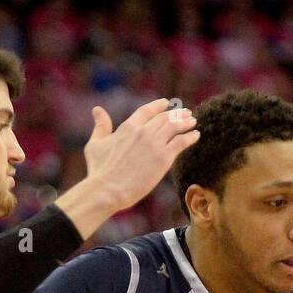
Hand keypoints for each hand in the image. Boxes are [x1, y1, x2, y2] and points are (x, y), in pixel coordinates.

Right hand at [83, 97, 199, 211]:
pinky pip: (181, 142)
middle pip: (165, 117)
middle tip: (186, 114)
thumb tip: (97, 110)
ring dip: (186, 122)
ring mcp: (154, 143)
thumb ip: (100, 126)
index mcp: (129, 126)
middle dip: (177, 114)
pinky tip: (196, 135)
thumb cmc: (99, 171)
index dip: (159, 106)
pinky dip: (190, 137)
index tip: (167, 104)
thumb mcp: (95, 144)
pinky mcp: (163, 158)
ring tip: (193, 122)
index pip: (148, 110)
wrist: (107, 189)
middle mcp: (143, 131)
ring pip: (175, 127)